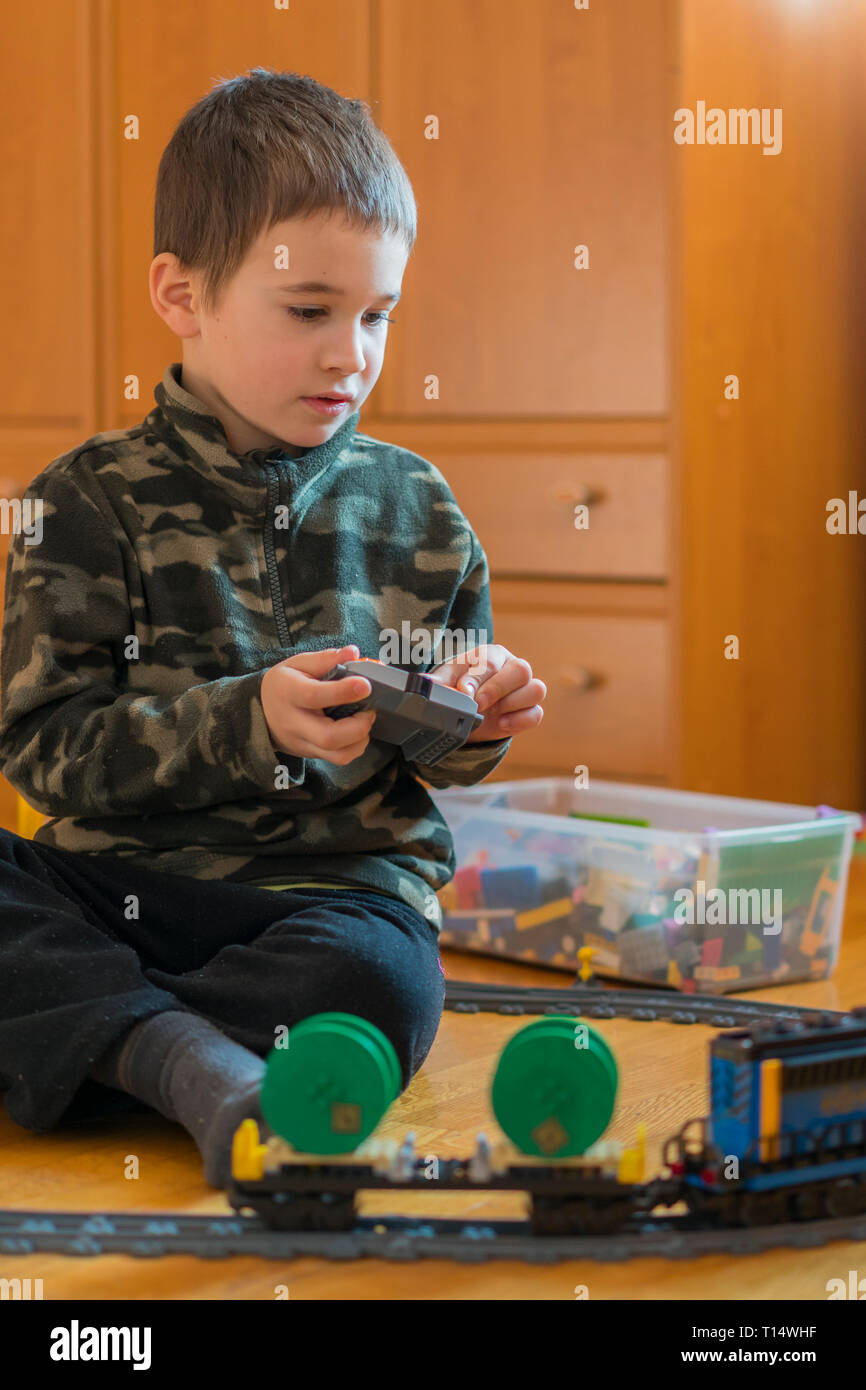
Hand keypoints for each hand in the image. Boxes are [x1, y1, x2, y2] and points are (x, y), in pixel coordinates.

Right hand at [259, 645, 376, 763]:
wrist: (261, 713)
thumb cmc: (284, 684)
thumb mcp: (298, 664)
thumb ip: (326, 658)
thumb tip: (353, 653)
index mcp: (289, 693)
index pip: (315, 695)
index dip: (342, 691)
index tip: (365, 685)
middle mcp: (294, 723)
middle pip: (329, 736)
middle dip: (359, 725)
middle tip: (369, 709)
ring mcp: (303, 742)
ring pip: (338, 755)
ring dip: (360, 739)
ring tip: (364, 719)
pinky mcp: (311, 754)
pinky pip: (339, 759)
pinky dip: (356, 747)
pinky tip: (356, 731)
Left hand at [427, 644, 545, 741]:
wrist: (467, 712)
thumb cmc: (458, 688)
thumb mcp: (445, 682)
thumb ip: (437, 682)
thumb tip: (426, 684)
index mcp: (492, 655)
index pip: (492, 661)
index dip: (478, 678)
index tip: (463, 692)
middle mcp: (513, 668)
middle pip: (522, 670)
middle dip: (496, 689)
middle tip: (476, 705)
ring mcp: (525, 689)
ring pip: (536, 690)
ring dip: (511, 703)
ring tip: (490, 712)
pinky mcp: (530, 710)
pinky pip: (536, 713)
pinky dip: (520, 720)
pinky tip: (501, 723)